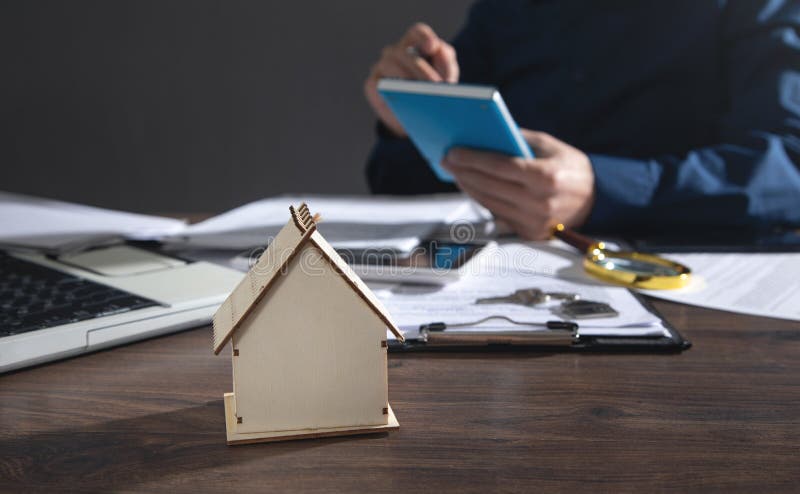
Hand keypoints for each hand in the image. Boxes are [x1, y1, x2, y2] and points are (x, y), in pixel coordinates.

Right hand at [364, 22, 458, 136]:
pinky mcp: (371, 84)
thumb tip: (437, 58)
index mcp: (414, 43)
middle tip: (434, 86)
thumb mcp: (446, 74)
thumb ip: (446, 61)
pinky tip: (403, 103)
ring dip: (405, 80)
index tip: (432, 47)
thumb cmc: (433, 90)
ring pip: (389, 65)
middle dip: (422, 70)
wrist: (417, 117)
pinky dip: (390, 93)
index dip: (424, 38)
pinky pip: (377, 86)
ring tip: (421, 96)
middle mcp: (395, 51)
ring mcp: (381, 66)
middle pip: (404, 53)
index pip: (417, 33)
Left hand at [442, 130, 594, 239]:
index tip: (453, 152)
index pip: (500, 167)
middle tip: (447, 160)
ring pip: (489, 202)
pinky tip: (471, 187)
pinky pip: (497, 214)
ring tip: (455, 172)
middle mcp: (539, 202)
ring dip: (468, 187)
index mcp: (546, 177)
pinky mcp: (529, 233)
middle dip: (464, 172)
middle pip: (489, 186)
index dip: (473, 159)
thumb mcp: (549, 146)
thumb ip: (517, 140)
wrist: (596, 200)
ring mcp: (534, 221)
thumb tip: (483, 135)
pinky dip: (482, 200)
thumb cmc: (570, 167)